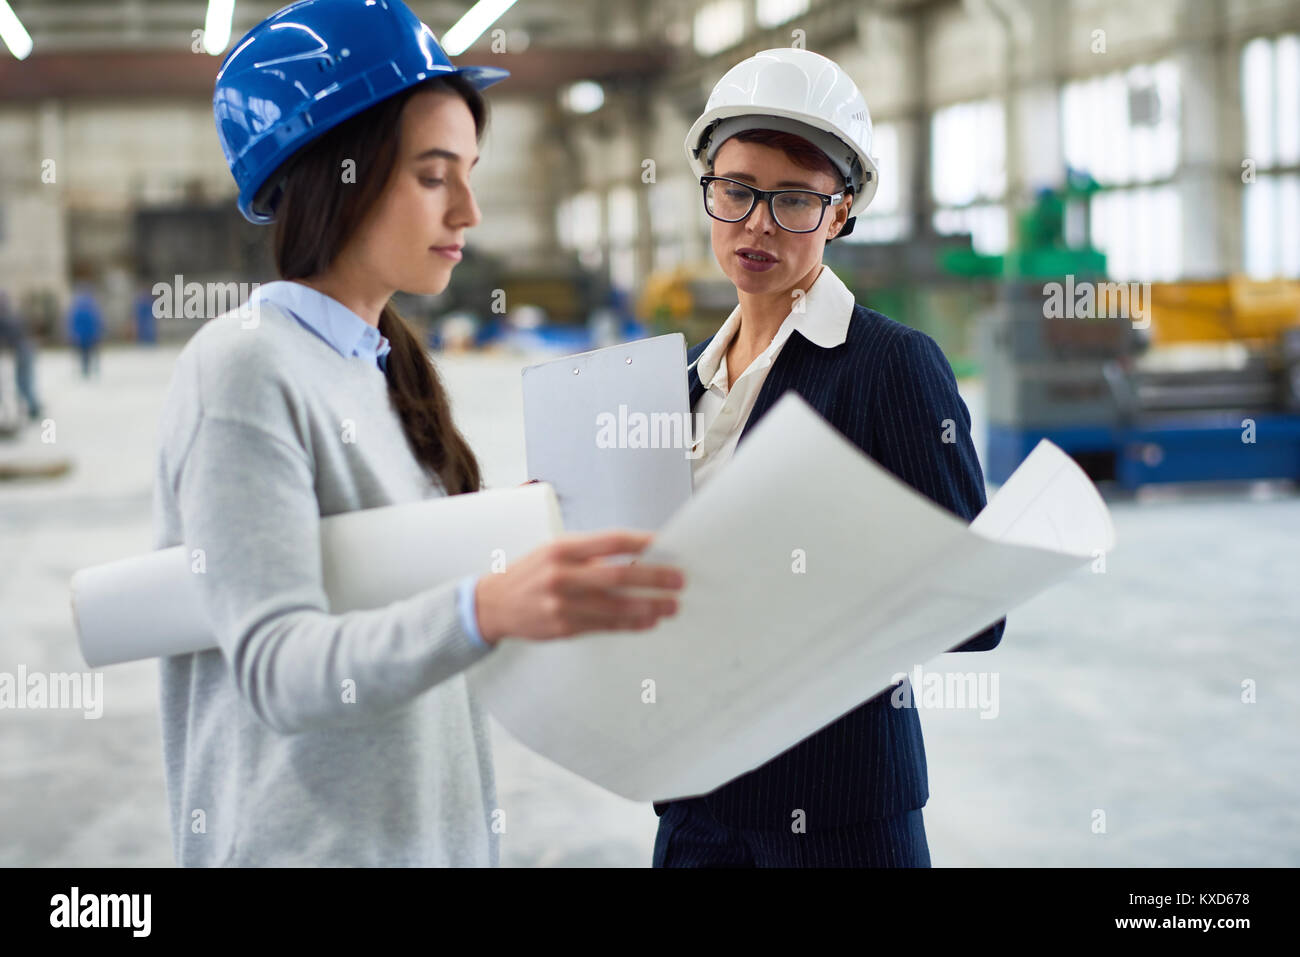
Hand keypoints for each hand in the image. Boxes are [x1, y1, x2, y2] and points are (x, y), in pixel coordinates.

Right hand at [474, 530, 682, 644]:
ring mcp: (561, 603)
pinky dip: (630, 624)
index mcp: (562, 548)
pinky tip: (648, 621)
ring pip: (615, 605)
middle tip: (678, 580)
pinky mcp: (562, 626)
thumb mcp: (555, 553)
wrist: (492, 604)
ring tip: (671, 605)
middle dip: (653, 578)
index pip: (610, 541)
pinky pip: (604, 626)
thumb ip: (591, 555)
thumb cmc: (530, 574)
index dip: (641, 542)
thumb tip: (637, 559)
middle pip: (617, 575)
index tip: (665, 546)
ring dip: (648, 606)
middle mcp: (561, 574)